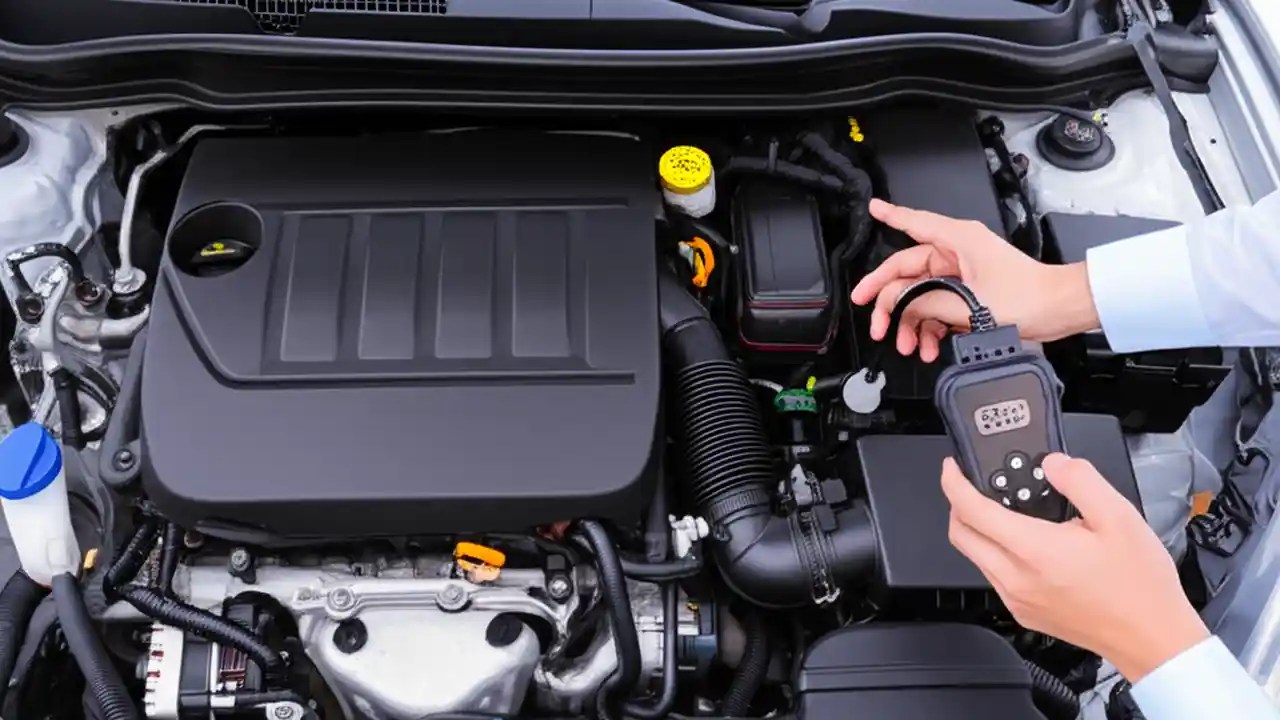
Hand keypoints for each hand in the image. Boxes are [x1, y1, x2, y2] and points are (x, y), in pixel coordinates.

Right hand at [850, 200, 1100, 361]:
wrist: (1060, 310)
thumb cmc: (1030, 297)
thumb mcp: (968, 303)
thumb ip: (925, 301)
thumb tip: (898, 303)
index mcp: (958, 240)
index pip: (914, 222)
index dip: (890, 215)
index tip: (872, 209)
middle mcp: (958, 252)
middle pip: (908, 272)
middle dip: (889, 302)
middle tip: (874, 322)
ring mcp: (963, 273)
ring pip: (921, 295)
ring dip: (911, 323)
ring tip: (907, 345)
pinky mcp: (970, 292)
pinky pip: (937, 307)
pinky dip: (930, 329)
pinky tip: (928, 346)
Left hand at [941, 454, 1208, 681]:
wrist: (1152, 638)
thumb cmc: (1139, 585)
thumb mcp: (1118, 516)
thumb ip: (1079, 480)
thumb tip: (1052, 463)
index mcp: (1034, 550)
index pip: (971, 511)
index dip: (954, 483)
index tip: (953, 468)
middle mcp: (1017, 578)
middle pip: (960, 535)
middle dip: (957, 505)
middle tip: (972, 486)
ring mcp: (1017, 600)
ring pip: (974, 557)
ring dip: (977, 531)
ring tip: (1005, 511)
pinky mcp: (1024, 614)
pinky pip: (993, 577)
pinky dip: (994, 553)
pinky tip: (1024, 543)